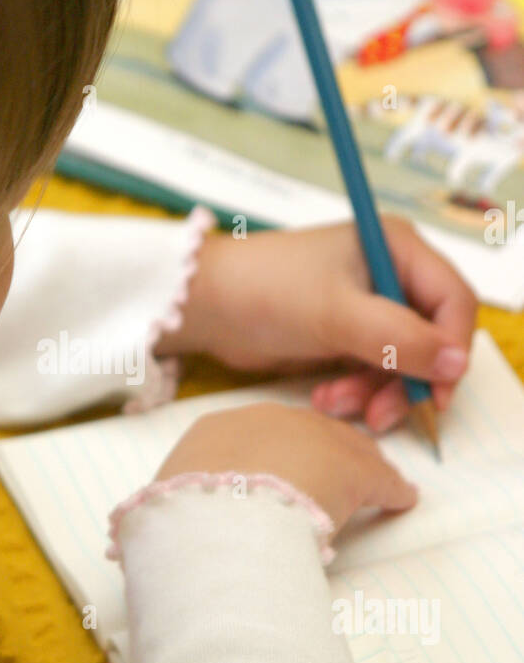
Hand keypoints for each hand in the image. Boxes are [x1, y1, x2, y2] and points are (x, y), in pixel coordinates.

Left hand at [155, 216, 477, 434]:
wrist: (205, 307)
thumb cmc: (265, 291)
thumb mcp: (336, 314)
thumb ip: (399, 338)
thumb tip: (456, 363)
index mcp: (397, 248)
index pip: (453, 301)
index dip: (451, 349)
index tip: (437, 392)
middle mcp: (389, 275)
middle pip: (431, 338)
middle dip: (408, 380)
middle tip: (381, 414)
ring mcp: (368, 308)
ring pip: (401, 364)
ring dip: (375, 393)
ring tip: (334, 403)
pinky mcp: (346, 337)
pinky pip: (372, 374)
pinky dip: (355, 393)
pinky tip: (324, 398)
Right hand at [155, 402, 417, 535]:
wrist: (217, 523)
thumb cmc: (184, 520)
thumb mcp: (171, 504)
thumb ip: (180, 507)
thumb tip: (162, 528)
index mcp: (217, 430)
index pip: (257, 436)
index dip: (274, 458)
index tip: (282, 478)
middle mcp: (267, 420)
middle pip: (307, 434)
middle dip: (319, 456)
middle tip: (330, 481)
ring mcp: (313, 438)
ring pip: (346, 449)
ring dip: (358, 470)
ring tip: (370, 491)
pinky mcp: (353, 469)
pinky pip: (380, 479)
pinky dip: (390, 491)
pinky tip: (400, 502)